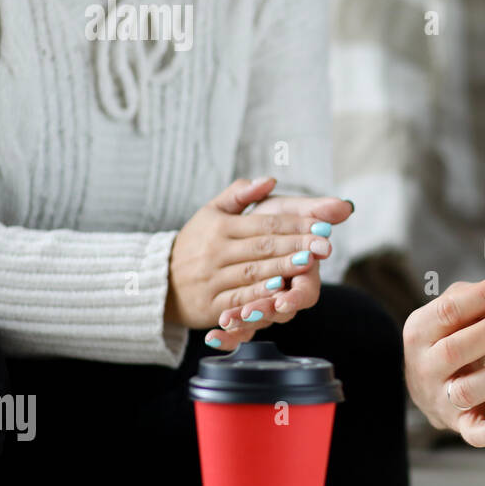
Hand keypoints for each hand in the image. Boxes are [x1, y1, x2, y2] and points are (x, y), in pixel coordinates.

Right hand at [164, 178, 346, 334]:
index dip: (295, 224)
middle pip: (262, 247)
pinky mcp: (209, 305)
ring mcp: (211, 279)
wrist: (159, 281)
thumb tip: (270, 180)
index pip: (264, 223)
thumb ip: (241, 194)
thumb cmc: (196, 243)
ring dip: (282, 267)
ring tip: (308, 262)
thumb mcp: (212, 211)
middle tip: (325, 244)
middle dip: (296, 245)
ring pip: (252, 272)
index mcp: (219, 226)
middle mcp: (214, 251)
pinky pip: (238, 298)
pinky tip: (280, 289)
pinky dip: (258, 294)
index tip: (322, 225)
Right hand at [402, 272, 484, 445]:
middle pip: (455, 350)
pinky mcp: (460, 426)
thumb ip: (477, 297)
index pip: (448, 311)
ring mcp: (441, 400)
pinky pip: (476, 433)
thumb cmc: (451, 338)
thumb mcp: (453, 313)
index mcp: (421, 332)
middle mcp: (426, 367)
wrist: (429, 388)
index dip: (481, 297)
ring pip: (468, 390)